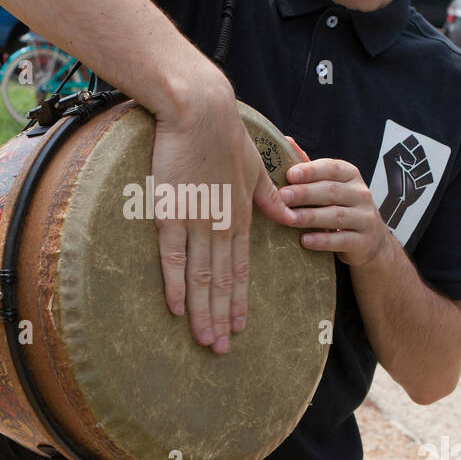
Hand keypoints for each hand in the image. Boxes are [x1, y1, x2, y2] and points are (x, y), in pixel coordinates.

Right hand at [150, 84, 297, 352]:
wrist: (201, 110)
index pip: (241, 267)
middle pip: (222, 282)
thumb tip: (289, 218)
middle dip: (221, 317)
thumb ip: (269, 196)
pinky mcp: (172, 211)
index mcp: (242, 214)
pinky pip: (172, 256)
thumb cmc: (226, 132)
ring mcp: (197, 221)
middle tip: (220, 349)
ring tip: (203, 339)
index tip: (239, 325)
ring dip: (202, 312)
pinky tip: (175, 308)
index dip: (239, 298)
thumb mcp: (257, 166)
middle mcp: (223, 224)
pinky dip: (174, 284)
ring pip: (200, 277)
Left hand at [280, 137, 388, 267]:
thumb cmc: (340, 207)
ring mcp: (366, 218)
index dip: (311, 171)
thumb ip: (309, 167)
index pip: (332, 168)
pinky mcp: (365, 242)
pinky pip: (343, 240)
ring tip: (289, 219)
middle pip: (332, 191)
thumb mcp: (328, 185)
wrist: (370, 241)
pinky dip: (323, 240)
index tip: (290, 175)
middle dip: (305, 193)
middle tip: (282, 197)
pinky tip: (305, 240)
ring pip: (337, 215)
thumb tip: (286, 140)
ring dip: (310, 217)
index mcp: (350, 175)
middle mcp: (361, 194)